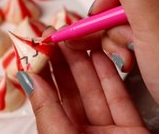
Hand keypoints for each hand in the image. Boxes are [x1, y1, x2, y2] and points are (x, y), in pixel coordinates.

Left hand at [17, 27, 148, 133]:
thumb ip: (45, 109)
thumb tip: (26, 78)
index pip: (47, 98)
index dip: (42, 70)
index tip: (36, 47)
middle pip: (70, 91)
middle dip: (62, 61)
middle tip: (56, 35)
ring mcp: (107, 132)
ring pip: (93, 91)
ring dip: (85, 63)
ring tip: (75, 37)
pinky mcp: (131, 131)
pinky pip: (119, 99)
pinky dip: (110, 76)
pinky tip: (99, 55)